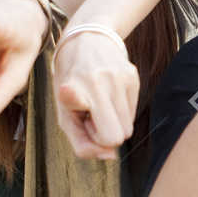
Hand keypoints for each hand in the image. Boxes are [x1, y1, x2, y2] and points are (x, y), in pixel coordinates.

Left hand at [51, 31, 140, 159]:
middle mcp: (100, 81)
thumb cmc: (70, 84)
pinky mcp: (133, 75)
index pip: (103, 132)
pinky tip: (108, 94)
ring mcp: (121, 77)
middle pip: (119, 137)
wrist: (85, 40)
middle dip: (104, 133)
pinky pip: (133, 113)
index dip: (90, 127)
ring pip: (128, 128)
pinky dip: (120, 110)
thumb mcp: (64, 114)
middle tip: (90, 115)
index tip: (75, 105)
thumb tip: (110, 156)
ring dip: (113, 121)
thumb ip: (81, 143)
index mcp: (76, 91)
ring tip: (98, 102)